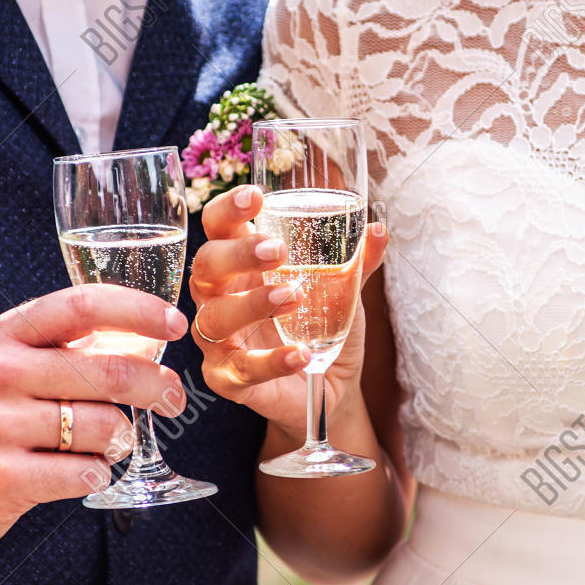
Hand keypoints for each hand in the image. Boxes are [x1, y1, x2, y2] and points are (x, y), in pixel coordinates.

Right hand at [0, 285, 189, 571]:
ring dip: (120, 440)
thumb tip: (146, 344)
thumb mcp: (6, 364)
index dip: (139, 311)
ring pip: (104, 427)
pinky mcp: (2, 478)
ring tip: (103, 445)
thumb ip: (64, 349)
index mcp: (7, 335)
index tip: (175, 325)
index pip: (83, 305)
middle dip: (156, 387)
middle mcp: (0, 372)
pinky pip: (85, 473)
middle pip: (109, 372)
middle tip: (172, 400)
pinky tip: (77, 472)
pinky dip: (95, 474)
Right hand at [187, 185, 386, 438]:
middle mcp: (218, 299)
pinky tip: (301, 353)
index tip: (256, 196)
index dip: (227, 209)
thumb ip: (354, 263)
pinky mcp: (229, 381)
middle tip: (277, 252)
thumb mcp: (340, 291)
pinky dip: (272, 361)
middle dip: (237, 255)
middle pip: (206, 268)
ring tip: (292, 297)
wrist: (329, 387)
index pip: (217, 228)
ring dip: (251, 305)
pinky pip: (241, 370)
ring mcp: (218, 342)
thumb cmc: (319, 326)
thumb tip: (378, 230)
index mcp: (239, 267)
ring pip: (213, 319)